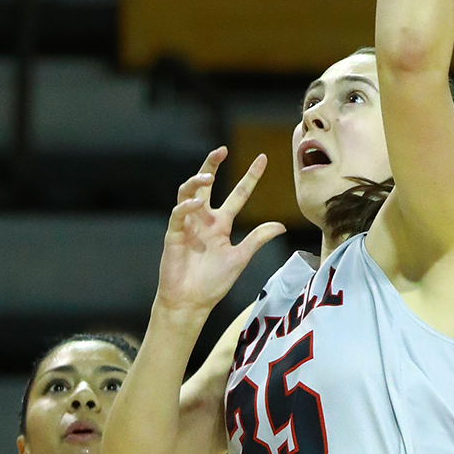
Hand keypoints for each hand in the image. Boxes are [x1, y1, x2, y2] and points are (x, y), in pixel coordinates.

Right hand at [153, 148, 287, 316]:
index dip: (250, 177)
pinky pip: (178, 214)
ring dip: (196, 181)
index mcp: (221, 224)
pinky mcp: (174, 235)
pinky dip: (186, 206)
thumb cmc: (213, 283)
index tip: (262, 159)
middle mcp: (204, 220)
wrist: (191, 303)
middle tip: (221, 150)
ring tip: (209, 175)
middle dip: (211, 165)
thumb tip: (280, 225)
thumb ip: (257, 240)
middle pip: (205, 184)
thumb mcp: (240, 258)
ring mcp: (188, 225)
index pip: (238, 194)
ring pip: (187, 192)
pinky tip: (197, 203)